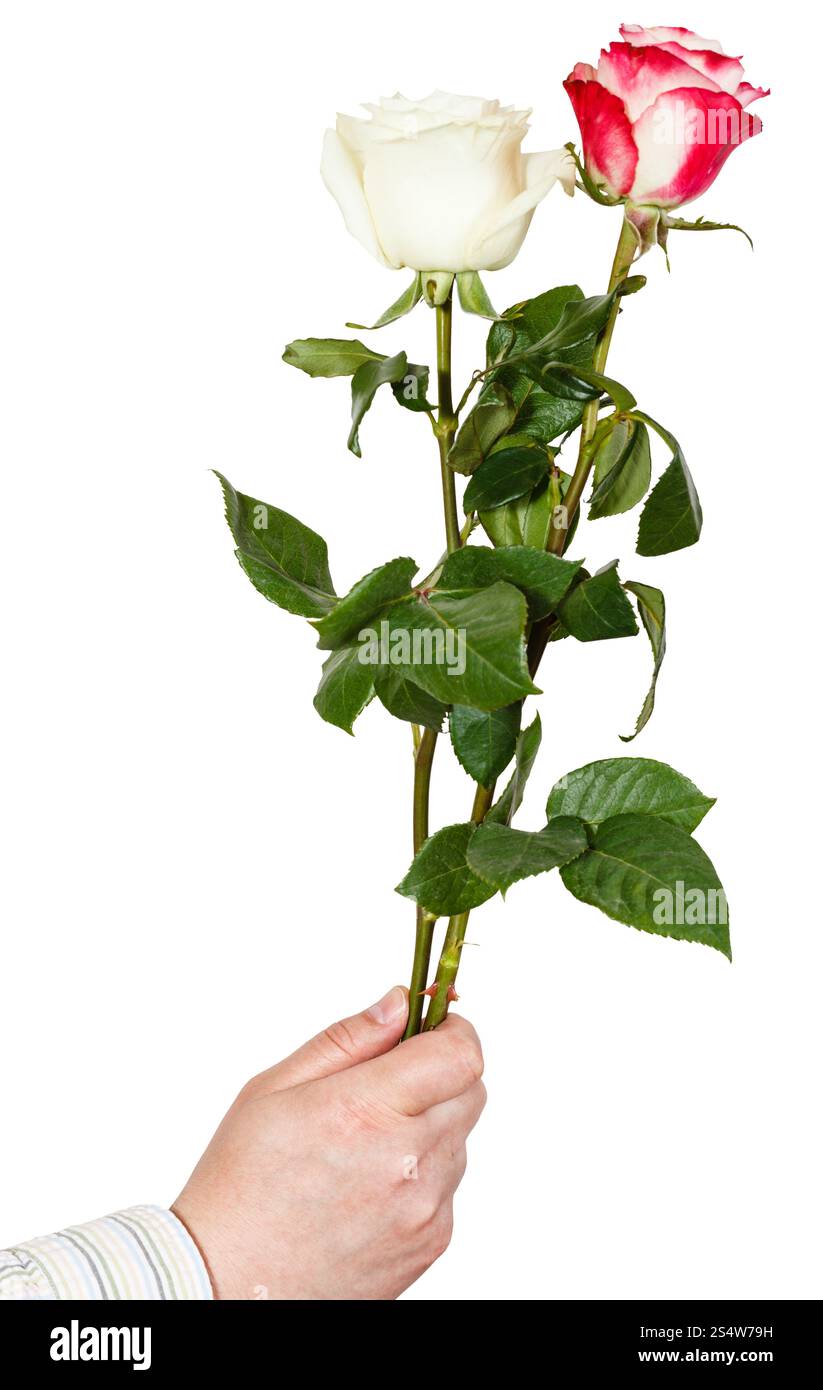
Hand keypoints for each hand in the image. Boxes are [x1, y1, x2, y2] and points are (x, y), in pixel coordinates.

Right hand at [172, 987, 485, 1299]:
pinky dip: (422, 1174)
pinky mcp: (431, 1243)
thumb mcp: (273, 1089)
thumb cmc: (240, 1185)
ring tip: (363, 1145)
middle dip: (440, 1073)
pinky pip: (448, 1187)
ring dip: (430, 1125)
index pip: (461, 1054)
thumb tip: (399, 1003)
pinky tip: (368, 1185)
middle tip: (388, 1083)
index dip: (453, 1029)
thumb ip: (347, 1040)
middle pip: (471, 1090)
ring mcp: (425, 1209)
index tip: (430, 1025)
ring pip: (459, 1138)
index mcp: (364, 1112)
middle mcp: (407, 1162)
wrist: (230, 1283)